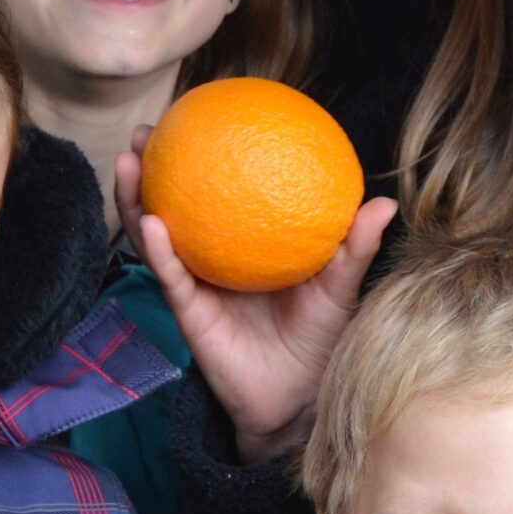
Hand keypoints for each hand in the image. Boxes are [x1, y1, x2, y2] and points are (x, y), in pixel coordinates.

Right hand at [120, 120, 395, 462]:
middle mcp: (213, 256)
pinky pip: (169, 275)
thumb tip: (384, 203)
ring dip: (135, 197)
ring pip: (155, 233)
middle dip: (151, 166)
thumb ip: (354, 246)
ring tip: (128, 160)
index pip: (216, 191)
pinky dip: (157, 249)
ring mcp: (196, 282)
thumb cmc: (321, 338)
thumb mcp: (340, 287)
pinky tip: (152, 223)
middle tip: (142, 131)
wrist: (301, 397)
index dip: (199, 156)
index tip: (191, 116)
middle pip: (172, 203)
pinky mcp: (189, 312)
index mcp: (245, 242)